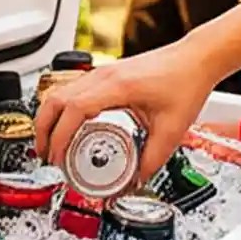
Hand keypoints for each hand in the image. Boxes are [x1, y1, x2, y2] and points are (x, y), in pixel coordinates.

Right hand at [34, 42, 217, 183]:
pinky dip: (63, 110)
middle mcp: (104, 76)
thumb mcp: (171, 129)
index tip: (58, 158)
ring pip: (60, 92)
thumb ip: (152, 159)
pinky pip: (73, 90)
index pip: (73, 111)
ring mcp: (102, 72)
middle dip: (44, 130)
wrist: (196, 59)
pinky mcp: (106, 74)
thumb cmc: (186, 81)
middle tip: (45, 155)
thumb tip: (136, 180)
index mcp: (117, 87)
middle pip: (55, 100)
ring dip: (50, 118)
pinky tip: (70, 127)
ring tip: (51, 144)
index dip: (59, 137)